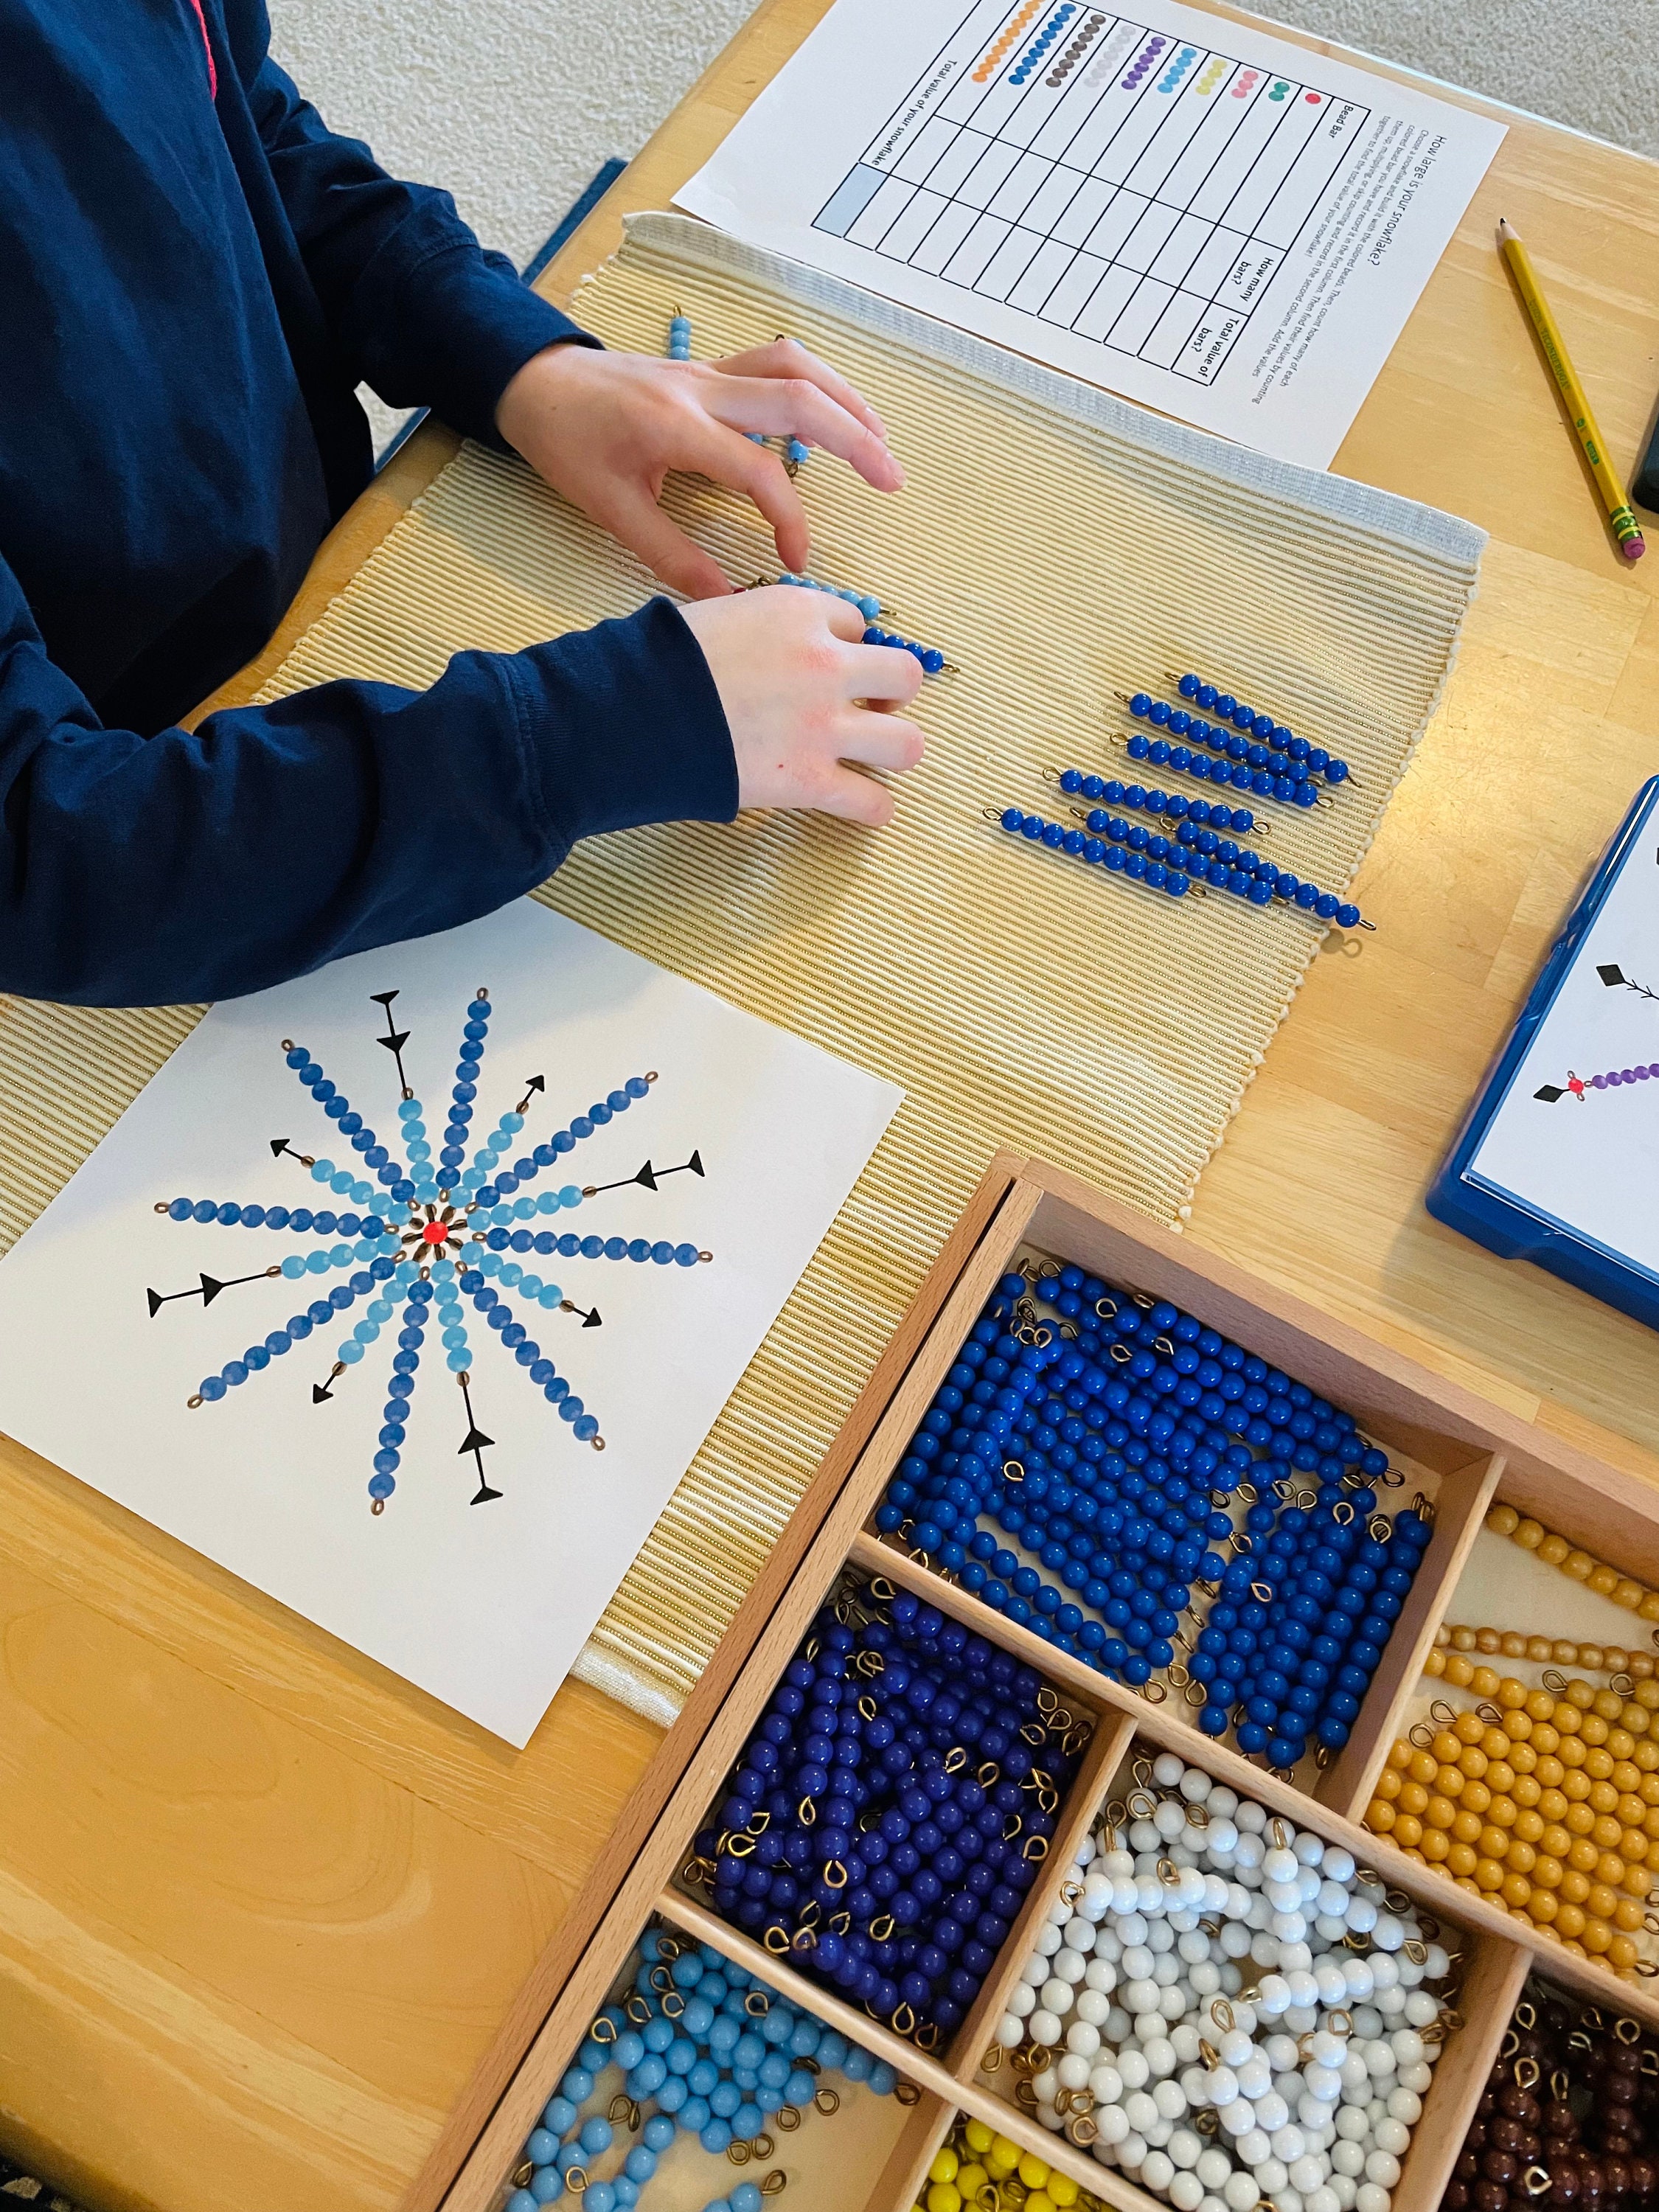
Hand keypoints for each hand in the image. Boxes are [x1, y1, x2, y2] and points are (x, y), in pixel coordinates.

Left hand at [495, 338, 903, 597]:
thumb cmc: (567, 445)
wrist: (534, 382)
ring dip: (845, 399)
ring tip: (880, 441)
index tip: (796, 563)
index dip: (788, 520)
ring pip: (794, 366)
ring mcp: (708, 369)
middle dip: (853, 438)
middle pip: (797, 398)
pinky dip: (816, 382)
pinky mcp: (710, 366)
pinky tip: (837, 412)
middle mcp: (701, 388)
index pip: (758, 469)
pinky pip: (776, 361)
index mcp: (675, 427)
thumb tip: (727, 600)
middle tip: (891, 479)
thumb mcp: (611, 510)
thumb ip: (672, 556)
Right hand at [677, 587, 923, 826]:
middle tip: (870, 707)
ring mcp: (822, 727)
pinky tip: (864, 806)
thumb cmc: (657, 662)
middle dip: (893, 693)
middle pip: (904, 676)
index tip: (829, 664)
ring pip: (907, 743)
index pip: (855, 625)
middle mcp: (824, 665)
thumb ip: (758, 627)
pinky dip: (873, 808)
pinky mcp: (808, 781)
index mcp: (799, 614)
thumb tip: (765, 646)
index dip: (845, 647)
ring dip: (895, 749)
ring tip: (874, 756)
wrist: (632, 712)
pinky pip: (872, 802)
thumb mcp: (715, 615)